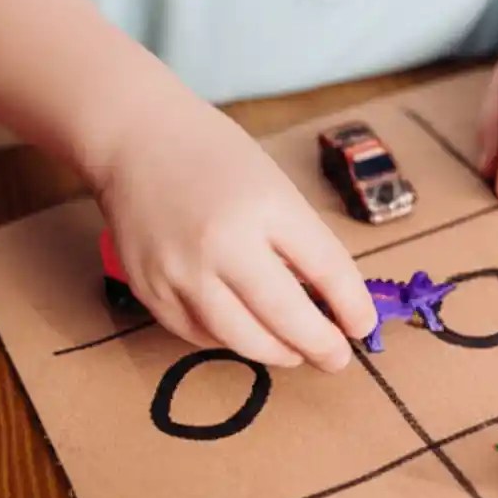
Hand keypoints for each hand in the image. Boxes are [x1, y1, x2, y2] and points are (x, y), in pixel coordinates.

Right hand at [95, 99, 376, 371]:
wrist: (134, 139)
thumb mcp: (273, 186)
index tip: (363, 326)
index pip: (326, 270)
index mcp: (266, 206)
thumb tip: (332, 303)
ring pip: (243, 339)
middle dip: (321, 346)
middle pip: (286, 316)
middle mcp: (223, 242)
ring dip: (279, 353)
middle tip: (337, 359)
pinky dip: (231, 341)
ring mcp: (182, 271)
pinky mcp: (150, 290)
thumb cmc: (215, 157)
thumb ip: (300, 242)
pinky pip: (200, 335)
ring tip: (296, 353)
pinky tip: (248, 334)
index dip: (352, 307)